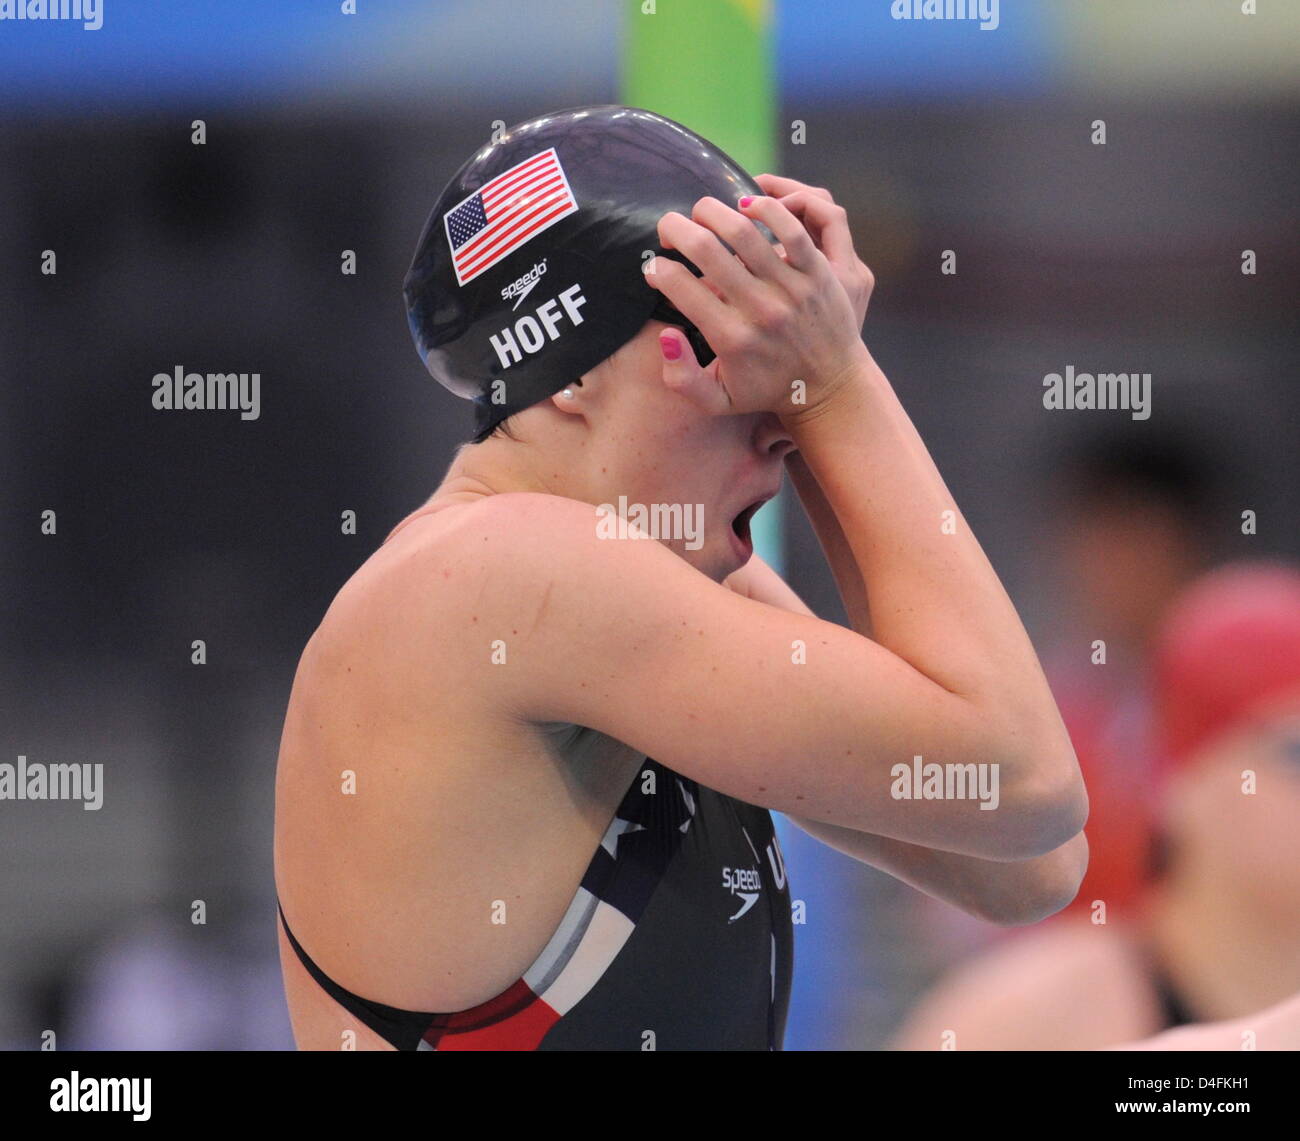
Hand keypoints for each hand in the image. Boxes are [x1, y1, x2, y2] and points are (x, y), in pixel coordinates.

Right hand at [646, 188, 868, 417]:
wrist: (830, 388)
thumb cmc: (767, 391)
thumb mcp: (718, 400)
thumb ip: (681, 379)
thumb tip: (667, 336)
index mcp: (731, 338)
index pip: (680, 287)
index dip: (658, 269)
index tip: (655, 267)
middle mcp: (759, 310)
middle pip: (705, 249)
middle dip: (675, 228)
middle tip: (667, 227)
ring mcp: (791, 288)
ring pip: (744, 231)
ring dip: (713, 211)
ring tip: (701, 212)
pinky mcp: (819, 273)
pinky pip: (791, 228)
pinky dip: (767, 208)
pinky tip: (747, 205)